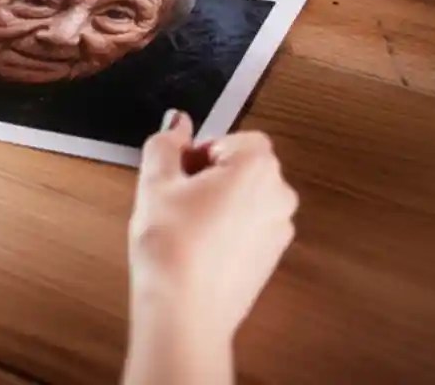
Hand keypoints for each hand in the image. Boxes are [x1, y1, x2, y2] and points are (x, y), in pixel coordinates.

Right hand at [124, 111, 297, 384]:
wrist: (184, 312)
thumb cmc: (171, 247)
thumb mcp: (155, 182)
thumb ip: (165, 143)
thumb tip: (176, 122)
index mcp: (257, 166)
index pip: (230, 139)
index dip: (199, 152)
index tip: (177, 173)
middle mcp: (279, 194)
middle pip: (242, 167)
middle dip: (208, 175)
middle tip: (174, 198)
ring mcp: (279, 228)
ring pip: (245, 198)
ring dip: (217, 202)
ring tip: (183, 226)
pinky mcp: (272, 257)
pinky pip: (249, 227)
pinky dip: (227, 229)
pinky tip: (197, 247)